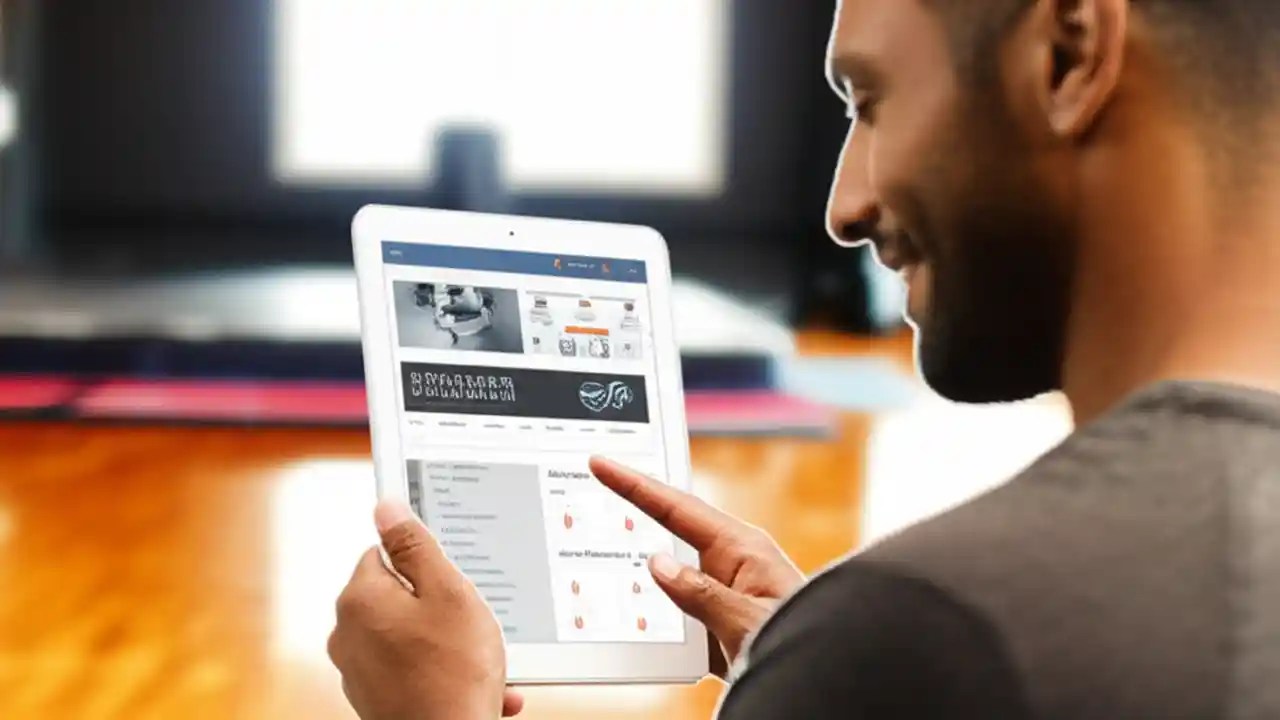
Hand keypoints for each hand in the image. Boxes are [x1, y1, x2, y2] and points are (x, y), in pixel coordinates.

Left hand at [329, 501, 519, 718]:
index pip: (384, 552)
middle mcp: (348, 633)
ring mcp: (358, 669)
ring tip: (481, 658)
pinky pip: (410, 668)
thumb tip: (386, 507)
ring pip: (408, 635)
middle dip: (438, 606)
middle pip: (397, 595)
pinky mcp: (373, 697)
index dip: (425, 563)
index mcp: (360, 598)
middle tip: (470, 621)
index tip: (449, 577)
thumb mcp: (448, 592)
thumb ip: (416, 546)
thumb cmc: (453, 673)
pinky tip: (472, 682)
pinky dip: (439, 670)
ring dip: (445, 642)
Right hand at [591, 457, 804, 671]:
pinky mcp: (719, 617)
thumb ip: (700, 594)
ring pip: (669, 573)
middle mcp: (732, 561)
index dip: (635, 485)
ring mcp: (724, 589)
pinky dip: (655, 610)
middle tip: (592, 491)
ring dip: (642, 577)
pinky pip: (676, 606)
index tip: (602, 463)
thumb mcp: (745, 621)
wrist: (821, 679)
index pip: (677, 507)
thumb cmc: (798, 643)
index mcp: (742, 547)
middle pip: (669, 531)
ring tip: (602, 557)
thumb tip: (657, 564)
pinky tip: (636, 616)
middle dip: (632, 516)